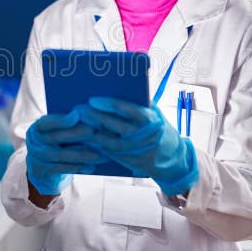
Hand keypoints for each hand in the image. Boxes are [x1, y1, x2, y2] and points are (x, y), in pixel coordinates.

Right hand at [25, 110, 107, 195]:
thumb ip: (68, 124)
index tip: (77, 115)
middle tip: (94, 132)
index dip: (62, 119)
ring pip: (61, 155)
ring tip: (100, 154)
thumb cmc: (57, 145)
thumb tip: (89, 115)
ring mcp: (37, 158)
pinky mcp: (43, 173)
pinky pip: (62, 169)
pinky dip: (77, 167)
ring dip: (82, 154)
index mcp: (38, 128)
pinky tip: (91, 167)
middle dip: (76, 134)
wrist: (44, 169)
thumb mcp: (58, 132)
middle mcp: (34, 142)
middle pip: (56, 137)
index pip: (48, 122)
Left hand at [79, 97, 198, 195]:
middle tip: (80, 110)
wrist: (172, 157)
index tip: (93, 100)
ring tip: (79, 124)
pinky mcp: (130, 162)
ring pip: (111, 142)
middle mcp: (144, 136)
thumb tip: (116, 88)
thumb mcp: (154, 112)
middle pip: (117, 126)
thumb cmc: (159, 128)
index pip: (129, 110)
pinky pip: (111, 154)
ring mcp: (137, 151)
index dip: (110, 104)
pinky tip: (85, 138)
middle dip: (97, 118)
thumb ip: (139, 102)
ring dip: (93, 133)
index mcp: (151, 120)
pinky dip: (97, 146)